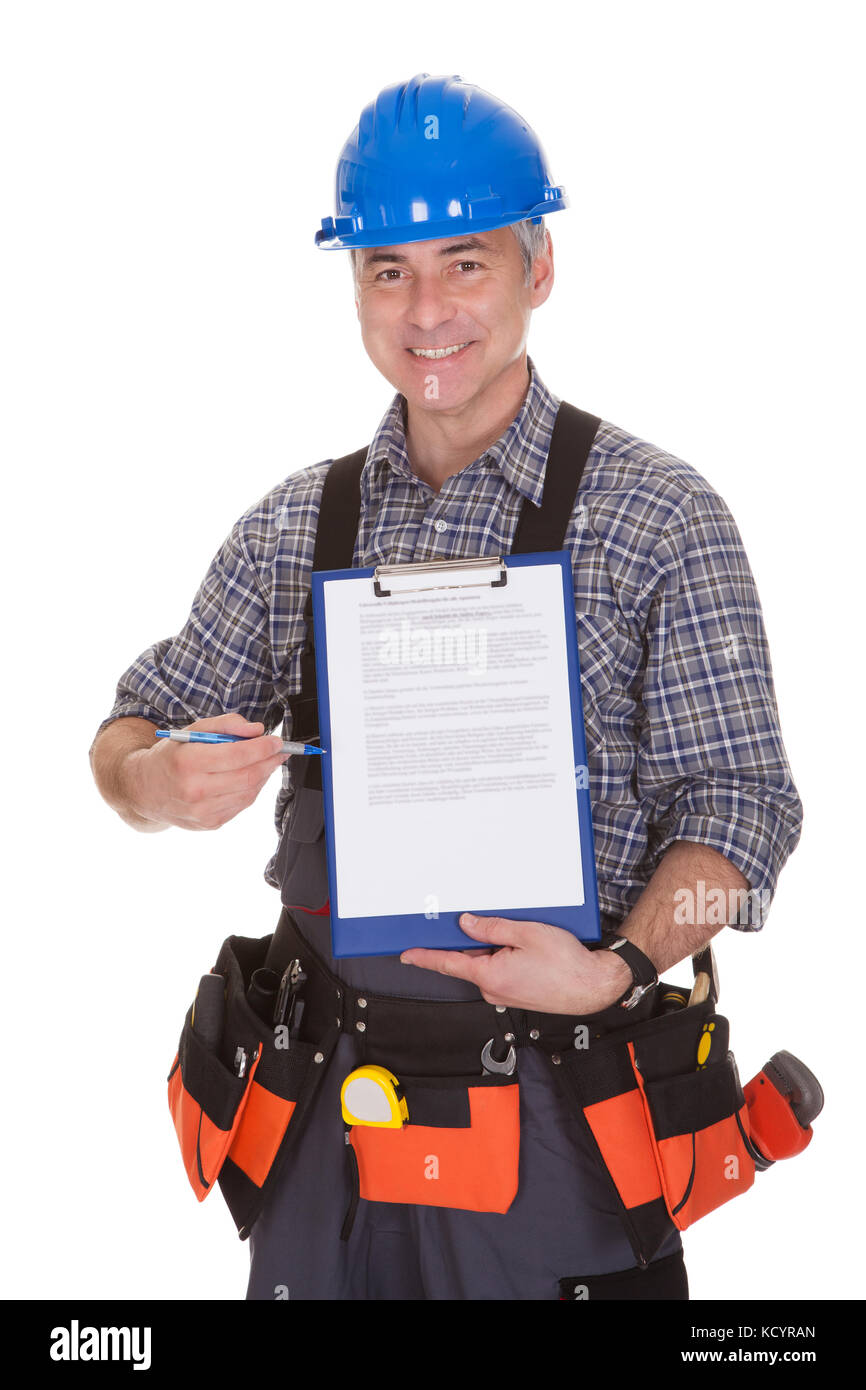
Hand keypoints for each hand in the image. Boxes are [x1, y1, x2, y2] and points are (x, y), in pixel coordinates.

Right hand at [121, 712, 289, 830]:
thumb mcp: (192, 731)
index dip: (263, 748)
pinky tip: (248, 777)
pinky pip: (241, 805)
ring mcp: (202, 812)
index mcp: (188, 763)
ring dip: (262, 775)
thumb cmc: (171, 757)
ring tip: (265, 761)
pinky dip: (250, 789)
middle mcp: (194, 791)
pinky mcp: (209, 823)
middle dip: (269, 762)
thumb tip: (256, 730)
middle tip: (280, 751)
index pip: (237, 756)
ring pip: (248, 793)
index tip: (277, 740)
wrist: (145, 789)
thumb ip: (226, 725)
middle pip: (247, 777)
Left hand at [400, 913, 632, 1013]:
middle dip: (476, 941)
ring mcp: (505, 994)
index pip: (448, 963)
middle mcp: (494, 989)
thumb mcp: (527, 934)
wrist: (593, 987)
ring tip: (524, 938)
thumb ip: (492, 929)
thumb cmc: (567, 964)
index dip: (424, 957)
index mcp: (490, 975)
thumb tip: (466, 924)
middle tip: (491, 924)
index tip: (406, 954)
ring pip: (488, 964)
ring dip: (497, 949)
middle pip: (470, 960)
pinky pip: (502, 971)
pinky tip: (526, 949)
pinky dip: (506, 957)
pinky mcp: (517, 994)